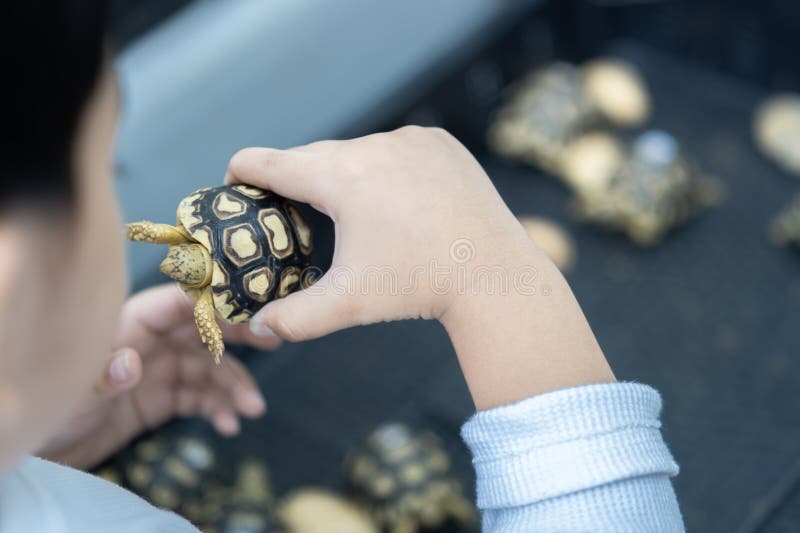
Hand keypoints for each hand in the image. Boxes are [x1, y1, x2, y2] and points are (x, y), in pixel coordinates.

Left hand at [37, 284, 279, 468]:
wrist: (51, 450)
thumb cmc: (54, 407)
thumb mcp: (73, 392)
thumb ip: (101, 376)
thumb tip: (130, 364)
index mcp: (131, 324)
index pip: (177, 302)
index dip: (212, 300)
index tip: (247, 304)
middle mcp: (153, 342)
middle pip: (204, 329)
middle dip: (238, 335)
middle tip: (272, 341)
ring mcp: (162, 370)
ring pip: (211, 368)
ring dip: (234, 386)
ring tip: (252, 408)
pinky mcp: (166, 399)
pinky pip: (202, 398)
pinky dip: (219, 409)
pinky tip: (229, 425)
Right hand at [226, 126, 531, 339]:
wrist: (494, 275)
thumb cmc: (419, 287)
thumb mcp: (350, 303)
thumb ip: (295, 317)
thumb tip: (255, 329)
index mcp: (343, 177)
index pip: (271, 162)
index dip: (243, 172)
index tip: (233, 182)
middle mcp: (374, 146)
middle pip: (314, 157)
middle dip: (297, 181)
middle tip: (291, 212)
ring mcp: (411, 139)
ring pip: (357, 152)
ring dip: (345, 175)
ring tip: (352, 213)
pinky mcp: (439, 142)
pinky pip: (396, 148)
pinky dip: (386, 168)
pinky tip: (396, 199)